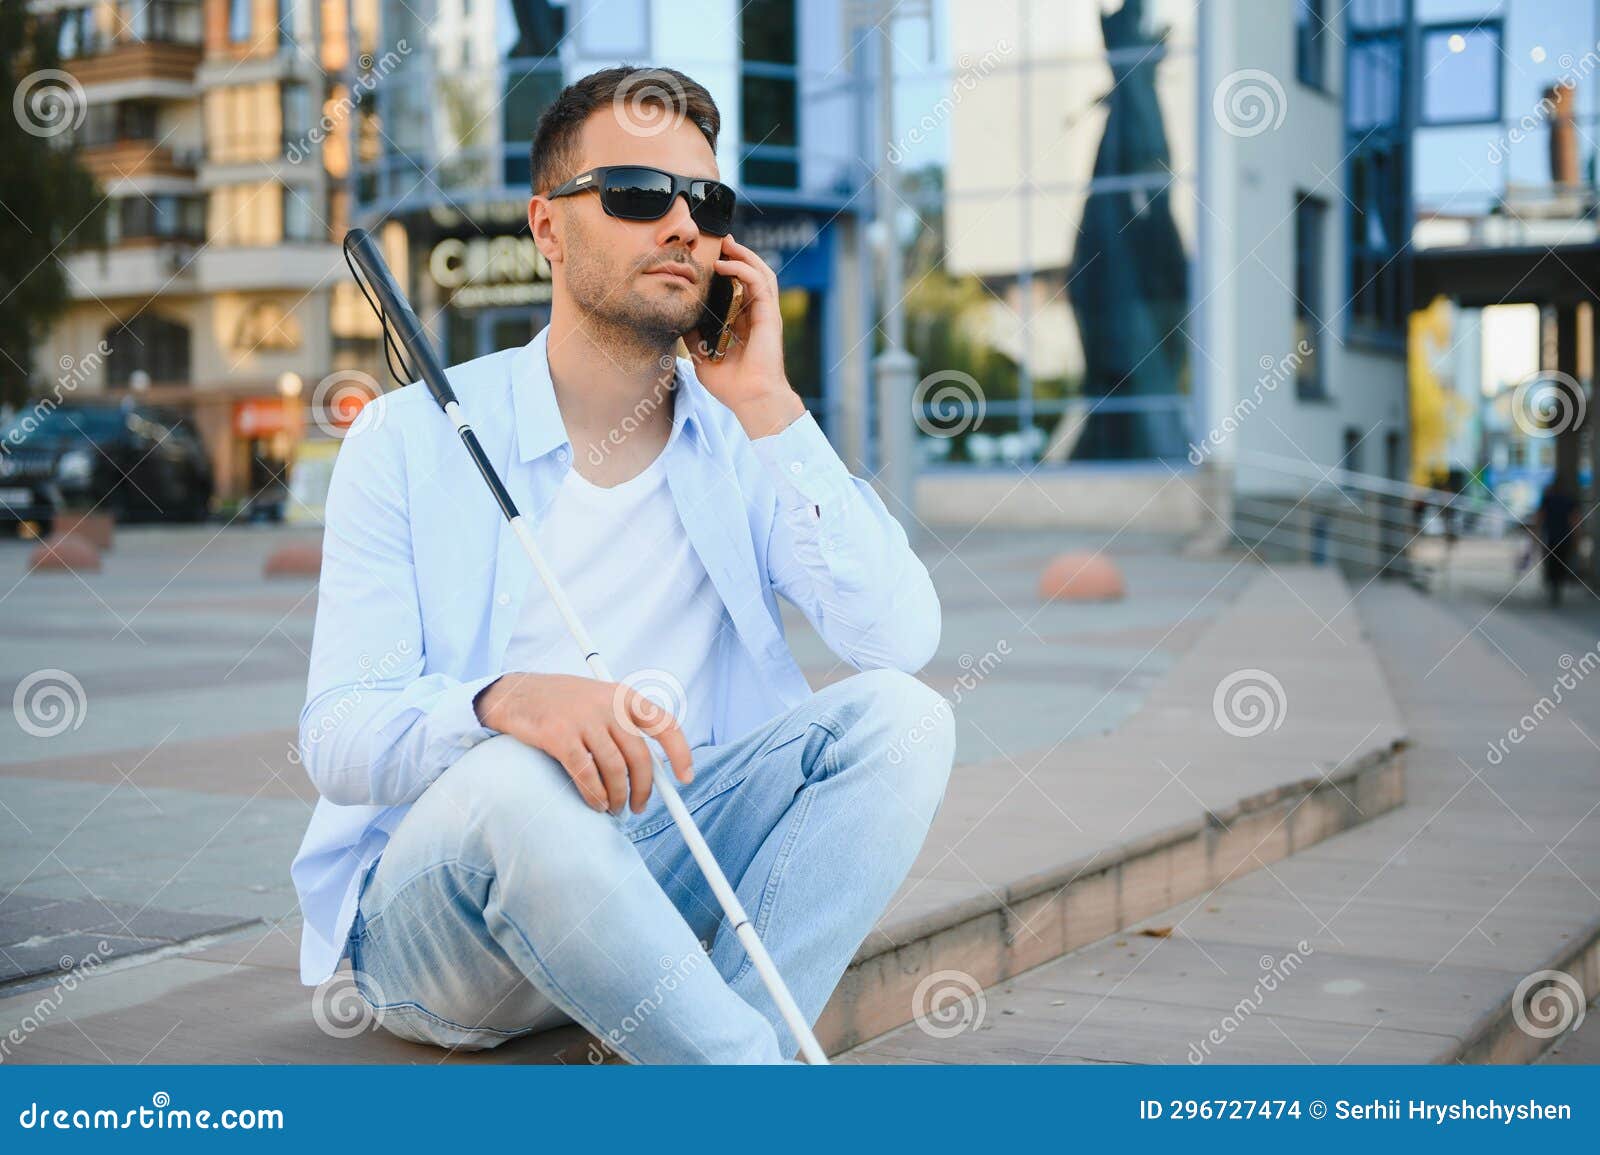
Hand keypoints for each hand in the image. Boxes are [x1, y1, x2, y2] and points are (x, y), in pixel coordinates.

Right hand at [472, 673, 692, 813]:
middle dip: (644, 789)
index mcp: (624, 695)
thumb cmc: (563, 703)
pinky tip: (596, 804)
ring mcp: (583, 719)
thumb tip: (654, 769)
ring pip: (614, 770)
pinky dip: (594, 796)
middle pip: (640, 756)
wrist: (516, 693)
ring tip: (614, 808)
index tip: (686, 778)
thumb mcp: (600, 701)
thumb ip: (625, 726)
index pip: (664, 724)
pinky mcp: (559, 736)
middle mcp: (607, 704)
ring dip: (618, 797)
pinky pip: (586, 775)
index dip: (680, 753)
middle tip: (639, 806)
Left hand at [684, 233, 805, 439]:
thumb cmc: (731, 385)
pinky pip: (759, 283)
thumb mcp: (702, 356)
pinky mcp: (769, 315)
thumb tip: (679, 319)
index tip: (711, 257)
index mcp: (744, 322)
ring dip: (743, 255)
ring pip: (760, 272)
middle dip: (737, 255)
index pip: (739, 286)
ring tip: (726, 244)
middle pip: (751, 274)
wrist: (751, 399)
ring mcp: (764, 313)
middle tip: (720, 242)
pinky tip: (725, 265)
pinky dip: (743, 269)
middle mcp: (756, 314)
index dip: (728, 269)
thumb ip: (694, 336)